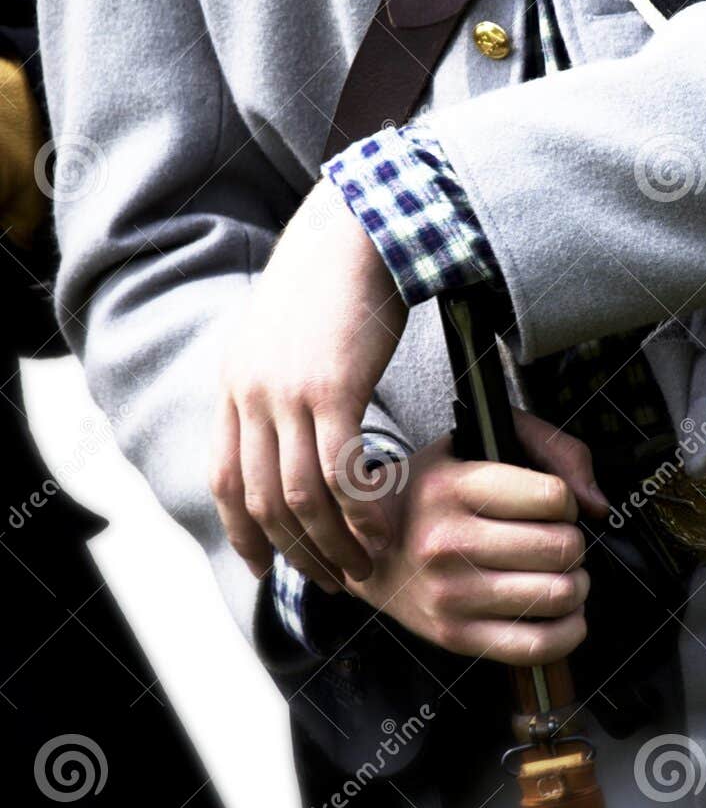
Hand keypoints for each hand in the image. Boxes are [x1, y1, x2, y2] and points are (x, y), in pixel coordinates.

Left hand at [210, 178, 406, 589]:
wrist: (361, 228)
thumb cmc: (335, 281)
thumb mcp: (285, 336)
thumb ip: (277, 384)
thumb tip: (293, 430)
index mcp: (234, 384)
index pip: (224, 480)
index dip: (243, 533)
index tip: (266, 568)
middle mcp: (250, 393)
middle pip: (261, 499)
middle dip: (296, 552)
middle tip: (331, 579)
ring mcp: (288, 391)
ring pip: (300, 495)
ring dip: (331, 541)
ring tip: (363, 564)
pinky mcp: (333, 386)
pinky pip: (340, 470)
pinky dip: (359, 509)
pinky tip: (379, 527)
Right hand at [342, 412, 610, 664]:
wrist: (357, 543)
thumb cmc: (428, 490)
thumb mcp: (475, 442)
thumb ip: (549, 447)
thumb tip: (596, 505)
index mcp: (454, 487)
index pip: (552, 497)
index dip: (566, 502)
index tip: (551, 506)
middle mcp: (448, 541)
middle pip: (561, 548)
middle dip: (573, 544)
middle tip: (556, 541)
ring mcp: (450, 593)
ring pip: (557, 595)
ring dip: (575, 585)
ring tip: (559, 574)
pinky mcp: (454, 636)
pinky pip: (536, 645)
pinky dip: (569, 632)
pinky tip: (564, 614)